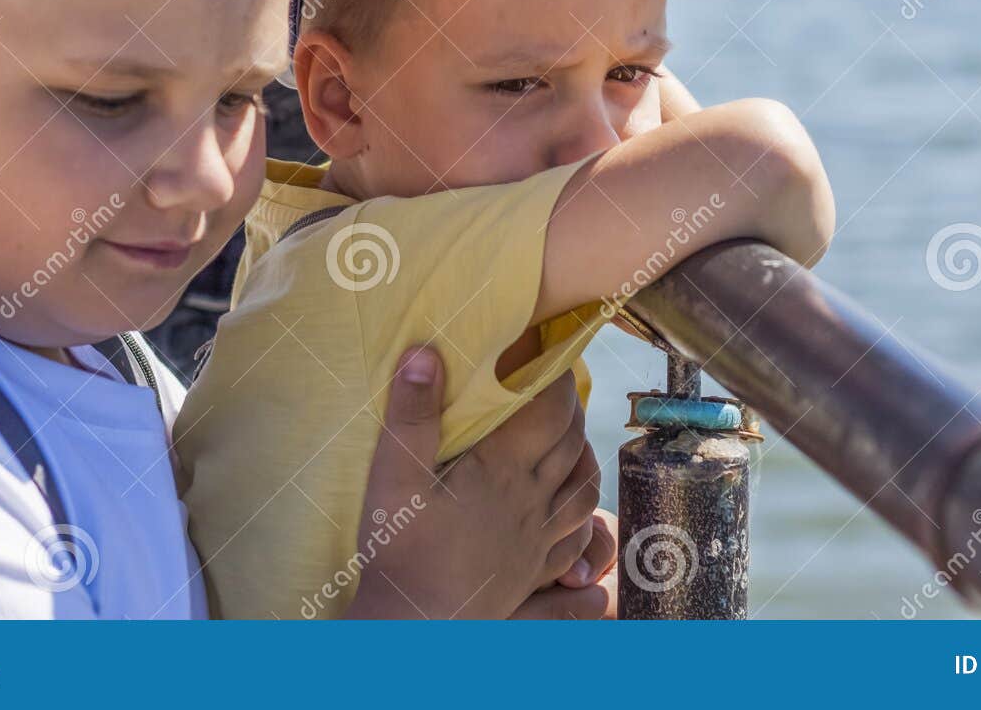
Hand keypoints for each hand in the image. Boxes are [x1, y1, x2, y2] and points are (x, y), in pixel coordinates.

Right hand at [344, 349, 598, 618]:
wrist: (413, 626)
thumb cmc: (399, 549)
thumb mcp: (393, 475)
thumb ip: (412, 414)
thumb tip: (425, 353)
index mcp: (502, 469)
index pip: (548, 410)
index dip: (555, 378)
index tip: (549, 354)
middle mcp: (530, 500)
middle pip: (571, 443)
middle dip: (570, 408)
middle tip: (556, 386)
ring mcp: (537, 539)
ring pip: (584, 489)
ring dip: (585, 457)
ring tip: (572, 440)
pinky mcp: (533, 571)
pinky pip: (577, 538)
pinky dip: (586, 519)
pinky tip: (577, 516)